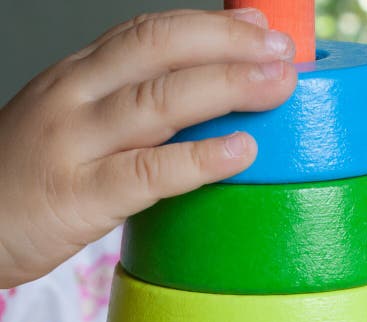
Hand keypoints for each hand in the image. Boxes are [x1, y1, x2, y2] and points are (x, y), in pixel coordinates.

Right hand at [0, 9, 296, 287]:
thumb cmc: (28, 177)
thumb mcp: (73, 122)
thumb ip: (128, 107)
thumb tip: (204, 101)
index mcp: (77, 76)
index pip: (148, 33)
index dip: (210, 26)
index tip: (259, 26)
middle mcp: (75, 98)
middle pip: (159, 51)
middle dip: (228, 45)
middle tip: (283, 53)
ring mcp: (76, 144)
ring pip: (159, 101)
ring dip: (227, 88)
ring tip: (277, 86)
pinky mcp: (81, 196)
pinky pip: (150, 172)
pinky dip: (201, 159)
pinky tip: (242, 151)